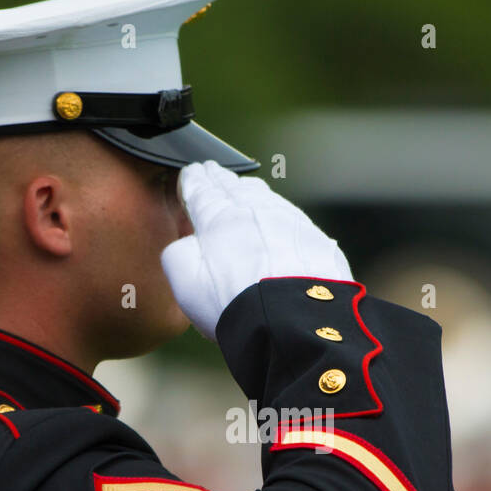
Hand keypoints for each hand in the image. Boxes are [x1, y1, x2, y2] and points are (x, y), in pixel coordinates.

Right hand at [160, 160, 352, 340]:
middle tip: (211, 171)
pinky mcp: (312, 237)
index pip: (201, 189)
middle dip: (219, 178)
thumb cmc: (233, 303)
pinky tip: (275, 213)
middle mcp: (253, 210)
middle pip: (232, 186)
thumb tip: (188, 242)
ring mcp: (287, 220)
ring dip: (248, 190)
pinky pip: (289, 214)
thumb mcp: (185, 281)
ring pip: (262, 195)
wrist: (292, 320)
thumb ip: (178, 252)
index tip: (191, 173)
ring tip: (241, 186)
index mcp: (217, 217)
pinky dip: (276, 210)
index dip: (193, 179)